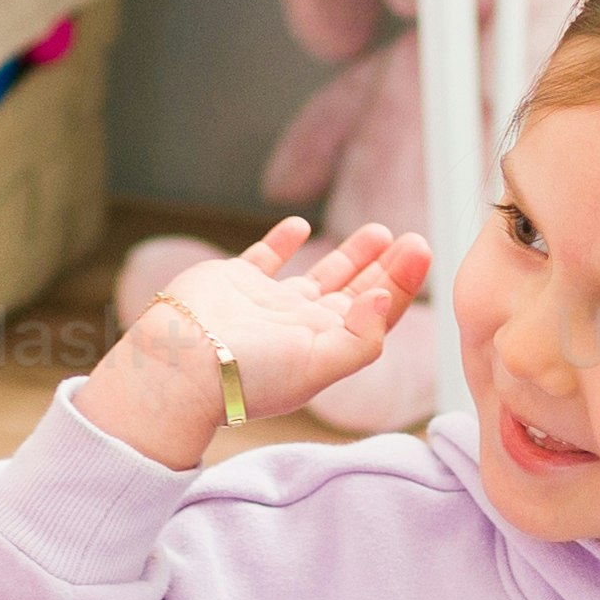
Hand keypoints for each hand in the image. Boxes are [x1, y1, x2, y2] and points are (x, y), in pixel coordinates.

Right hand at [84, 214, 429, 463]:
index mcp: (325, 344)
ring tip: (378, 230)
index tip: (419, 248)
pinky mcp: (234, 283)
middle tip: (411, 238)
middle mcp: (300, 325)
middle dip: (384, 267)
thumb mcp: (319, 364)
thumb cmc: (248, 373)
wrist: (180, 364)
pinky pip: (265, 258)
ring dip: (350, 254)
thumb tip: (388, 298)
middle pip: (355, 292)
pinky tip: (301, 226)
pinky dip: (283, 241)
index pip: (375, 311)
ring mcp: (267, 304)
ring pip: (319, 274)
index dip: (401, 282)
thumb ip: (361, 337)